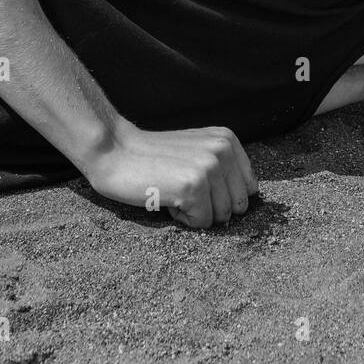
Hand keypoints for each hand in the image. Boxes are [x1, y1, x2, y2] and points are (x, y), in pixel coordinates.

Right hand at [86, 121, 258, 227]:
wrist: (113, 152)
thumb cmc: (152, 159)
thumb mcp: (196, 152)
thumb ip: (225, 168)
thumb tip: (249, 199)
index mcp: (227, 139)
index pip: (249, 189)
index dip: (219, 195)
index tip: (190, 179)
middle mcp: (223, 149)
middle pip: (238, 206)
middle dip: (209, 205)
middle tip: (178, 185)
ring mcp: (209, 167)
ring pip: (222, 217)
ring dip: (194, 211)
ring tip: (171, 188)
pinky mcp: (194, 186)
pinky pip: (202, 223)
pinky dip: (181, 218)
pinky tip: (164, 196)